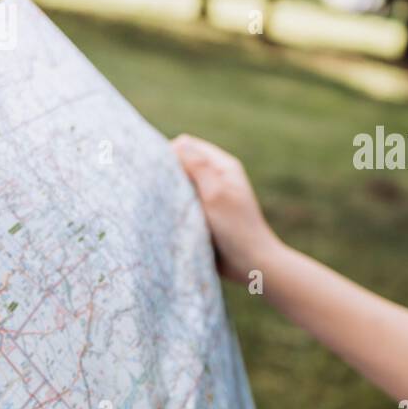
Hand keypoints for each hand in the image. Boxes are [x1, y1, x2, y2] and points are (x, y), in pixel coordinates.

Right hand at [170, 133, 282, 284]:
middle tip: (155, 189)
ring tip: (158, 203)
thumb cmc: (237, 228)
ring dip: (168, 192)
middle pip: (181, 165)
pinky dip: (172, 208)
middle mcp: (215, 178)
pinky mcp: (202, 216)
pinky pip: (181, 205)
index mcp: (222, 166)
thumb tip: (176, 144)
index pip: (186, 146)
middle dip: (166, 173)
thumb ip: (198, 167)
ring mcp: (209, 197)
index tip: (158, 173)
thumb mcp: (216, 193)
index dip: (169, 154)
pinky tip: (164, 216)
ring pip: (179, 186)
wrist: (252, 264)